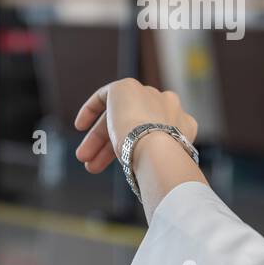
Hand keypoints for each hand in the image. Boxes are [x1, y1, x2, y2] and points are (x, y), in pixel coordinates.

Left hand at [73, 78, 197, 174]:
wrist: (156, 145)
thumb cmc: (160, 161)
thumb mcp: (163, 161)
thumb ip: (155, 158)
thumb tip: (146, 177)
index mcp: (183, 122)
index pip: (152, 133)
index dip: (133, 148)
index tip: (120, 161)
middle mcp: (168, 104)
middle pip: (134, 126)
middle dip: (110, 149)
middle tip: (93, 166)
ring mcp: (149, 94)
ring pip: (119, 117)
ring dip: (99, 140)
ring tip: (84, 160)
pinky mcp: (126, 86)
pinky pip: (105, 96)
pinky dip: (92, 110)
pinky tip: (80, 126)